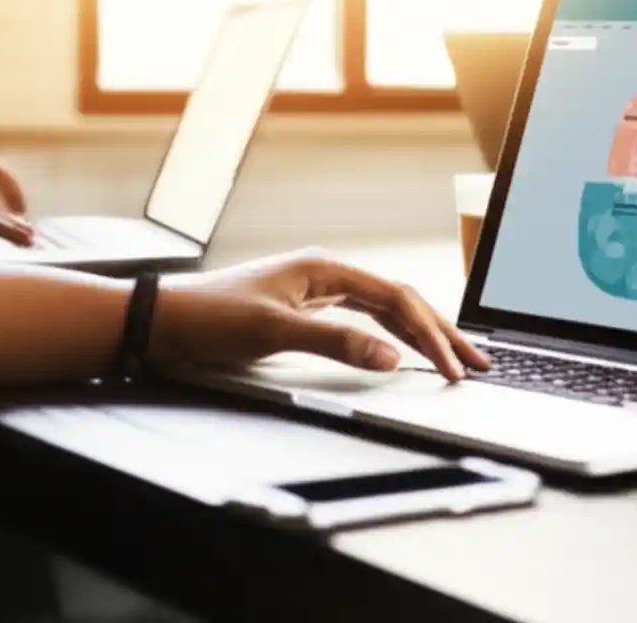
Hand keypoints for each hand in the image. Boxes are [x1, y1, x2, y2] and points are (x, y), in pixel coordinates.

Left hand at [151, 249, 490, 380]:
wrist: (159, 320)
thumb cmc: (208, 317)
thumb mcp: (275, 332)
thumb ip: (338, 342)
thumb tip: (393, 358)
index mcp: (326, 268)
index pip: (397, 299)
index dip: (431, 335)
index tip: (453, 368)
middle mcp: (327, 274)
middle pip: (401, 301)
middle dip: (442, 332)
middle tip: (477, 362)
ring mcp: (318, 291)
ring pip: (386, 310)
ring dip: (422, 335)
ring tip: (456, 358)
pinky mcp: (306, 311)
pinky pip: (366, 320)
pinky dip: (394, 337)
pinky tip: (406, 351)